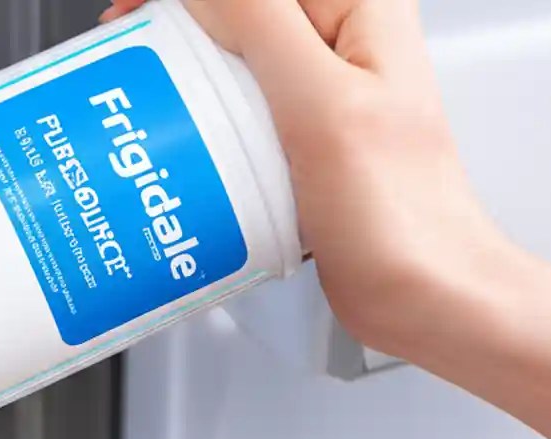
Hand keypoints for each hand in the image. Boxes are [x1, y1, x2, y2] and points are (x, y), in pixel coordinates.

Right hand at [105, 0, 506, 357]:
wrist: (420, 297)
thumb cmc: (401, 216)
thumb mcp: (323, 104)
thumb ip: (264, 23)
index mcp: (362, 8)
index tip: (134, 12)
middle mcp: (343, 40)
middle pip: (241, 9)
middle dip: (178, 23)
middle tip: (129, 50)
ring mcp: (321, 90)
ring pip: (235, 52)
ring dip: (184, 71)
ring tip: (149, 98)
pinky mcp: (302, 136)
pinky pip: (240, 105)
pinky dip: (204, 117)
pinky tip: (184, 141)